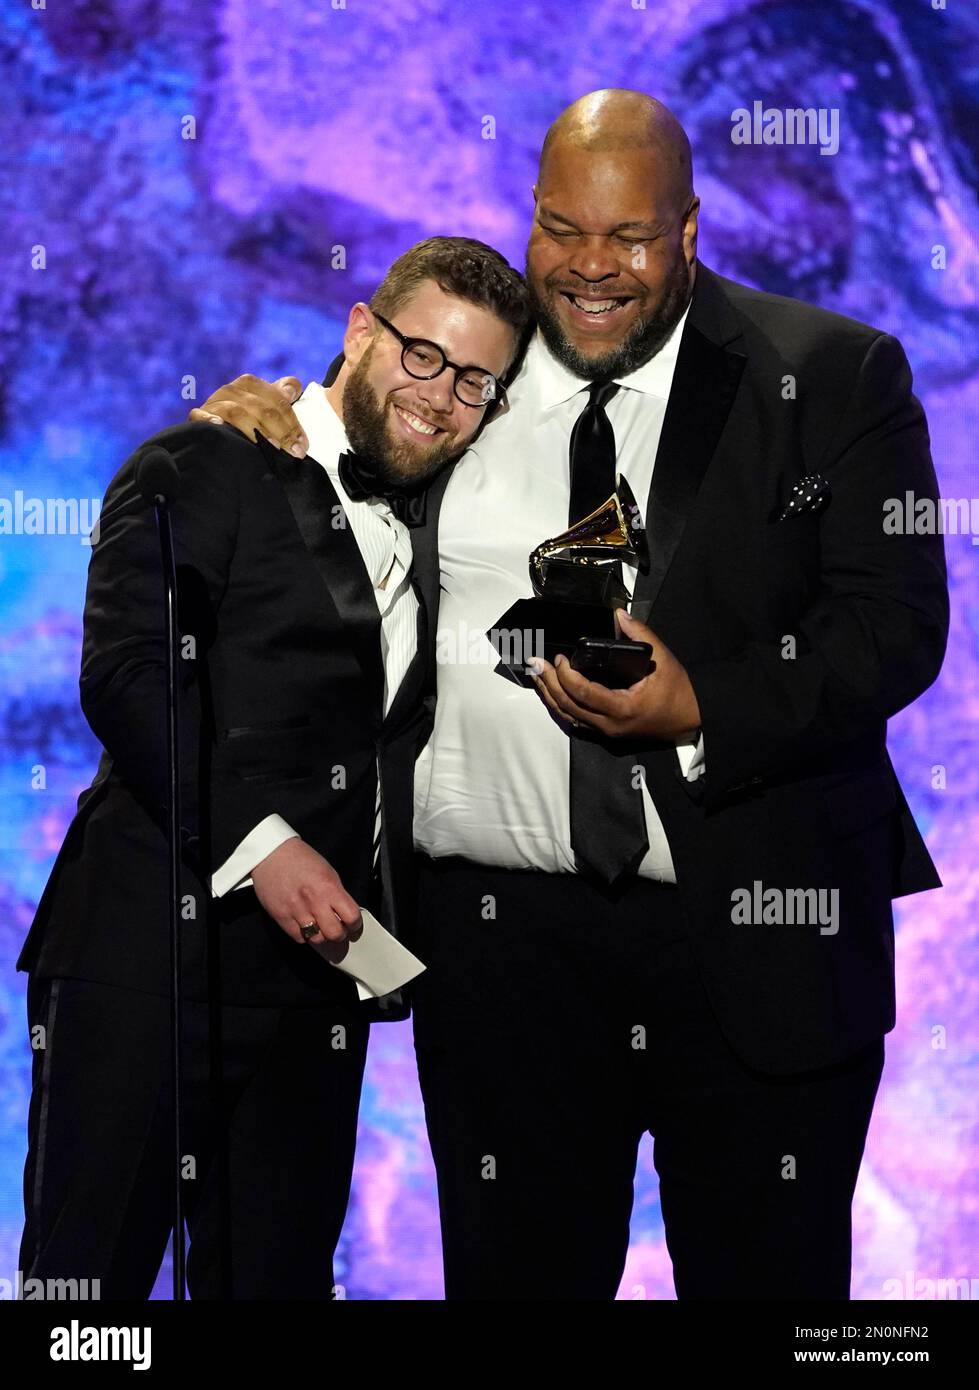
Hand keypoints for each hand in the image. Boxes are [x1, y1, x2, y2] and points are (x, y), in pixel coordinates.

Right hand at [189, 374, 308, 456]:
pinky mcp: (197, 416)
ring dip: (257, 431)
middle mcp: (231, 389)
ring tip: (272, 447)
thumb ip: (280, 399)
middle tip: (293, 452)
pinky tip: (221, 427)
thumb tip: (295, 387)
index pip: (278, 400)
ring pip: (239, 413)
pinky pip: (203, 417)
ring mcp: (214, 403)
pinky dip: (212, 421)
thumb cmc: (245, 424)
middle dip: (282, 431)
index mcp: (250, 384)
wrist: (211, 438)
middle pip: (262, 408)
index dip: (293, 423)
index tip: (302, 445)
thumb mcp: (264, 409)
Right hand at [250, 838, 362, 963]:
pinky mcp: (281, 917)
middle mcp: (314, 900)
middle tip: (337, 929)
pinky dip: (304, 935)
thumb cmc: (300, 859)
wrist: (271, 854)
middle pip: (335, 934)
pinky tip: (304, 925)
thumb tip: (345, 913)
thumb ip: (337, 893)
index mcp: (329, 887)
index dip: (355, 924)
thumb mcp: (327, 871)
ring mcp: (296, 910)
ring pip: (317, 939)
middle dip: (339, 934)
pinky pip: (298, 937)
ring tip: (321, 928)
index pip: (352, 916)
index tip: (353, 925)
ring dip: (322, 936)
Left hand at [529, 609, 700, 741]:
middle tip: (536, 665)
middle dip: (549, 684)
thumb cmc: (679, 691)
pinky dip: (562, 708)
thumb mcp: (663, 659)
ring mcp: (608, 732)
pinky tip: (552, 695)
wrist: (692, 717)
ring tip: (537, 677)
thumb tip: (619, 615)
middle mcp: (611, 724)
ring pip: (569, 717)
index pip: (584, 693)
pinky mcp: (608, 733)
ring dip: (551, 697)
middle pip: (569, 706)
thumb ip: (640, 634)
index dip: (566, 676)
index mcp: (623, 707)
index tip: (560, 659)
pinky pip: (578, 723)